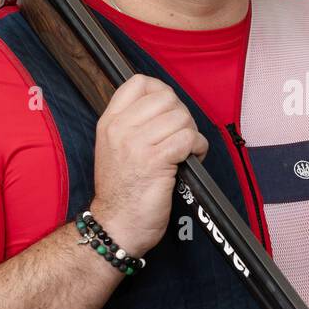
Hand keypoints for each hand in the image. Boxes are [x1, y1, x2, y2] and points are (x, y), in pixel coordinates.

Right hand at [90, 74, 209, 258]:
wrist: (116, 225)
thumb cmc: (122, 191)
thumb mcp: (114, 148)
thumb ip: (133, 124)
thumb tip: (167, 105)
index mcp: (110, 122)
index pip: (139, 83)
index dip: (162, 91)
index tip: (169, 110)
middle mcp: (121, 129)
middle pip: (167, 98)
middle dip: (183, 116)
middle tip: (181, 137)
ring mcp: (136, 144)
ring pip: (182, 118)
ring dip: (192, 134)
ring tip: (185, 151)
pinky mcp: (156, 161)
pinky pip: (188, 139)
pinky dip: (198, 148)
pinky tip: (190, 159)